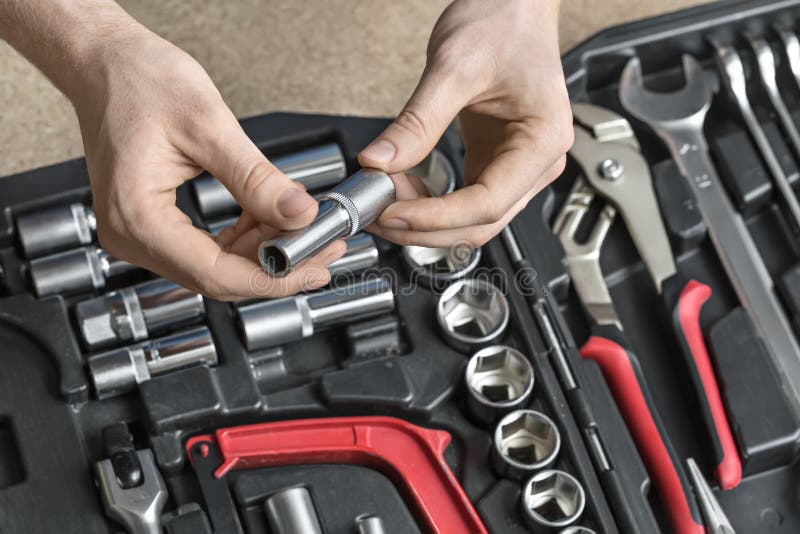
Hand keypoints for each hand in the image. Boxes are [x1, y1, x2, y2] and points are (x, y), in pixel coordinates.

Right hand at [63, 12, 344, 299]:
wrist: (106, 63)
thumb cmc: (138, 81)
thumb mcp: (208, 126)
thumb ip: (256, 179)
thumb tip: (299, 214)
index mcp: (137, 217)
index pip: (215, 273)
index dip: (273, 278)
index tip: (315, 268)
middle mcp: (132, 235)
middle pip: (219, 275)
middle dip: (277, 264)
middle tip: (323, 245)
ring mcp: (140, 233)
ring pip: (217, 264)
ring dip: (264, 250)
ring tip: (305, 225)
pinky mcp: (153, 223)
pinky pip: (208, 246)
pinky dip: (245, 236)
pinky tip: (272, 217)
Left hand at [359, 0, 571, 247]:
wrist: (513, 1)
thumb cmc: (503, 22)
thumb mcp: (454, 68)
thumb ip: (417, 122)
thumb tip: (380, 162)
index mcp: (542, 141)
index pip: (487, 204)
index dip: (436, 218)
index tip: (392, 213)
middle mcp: (536, 162)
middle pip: (480, 223)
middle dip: (425, 228)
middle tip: (377, 216)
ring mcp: (517, 166)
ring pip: (471, 219)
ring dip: (425, 220)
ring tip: (383, 199)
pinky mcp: (495, 161)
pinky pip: (463, 198)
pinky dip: (430, 203)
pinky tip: (401, 190)